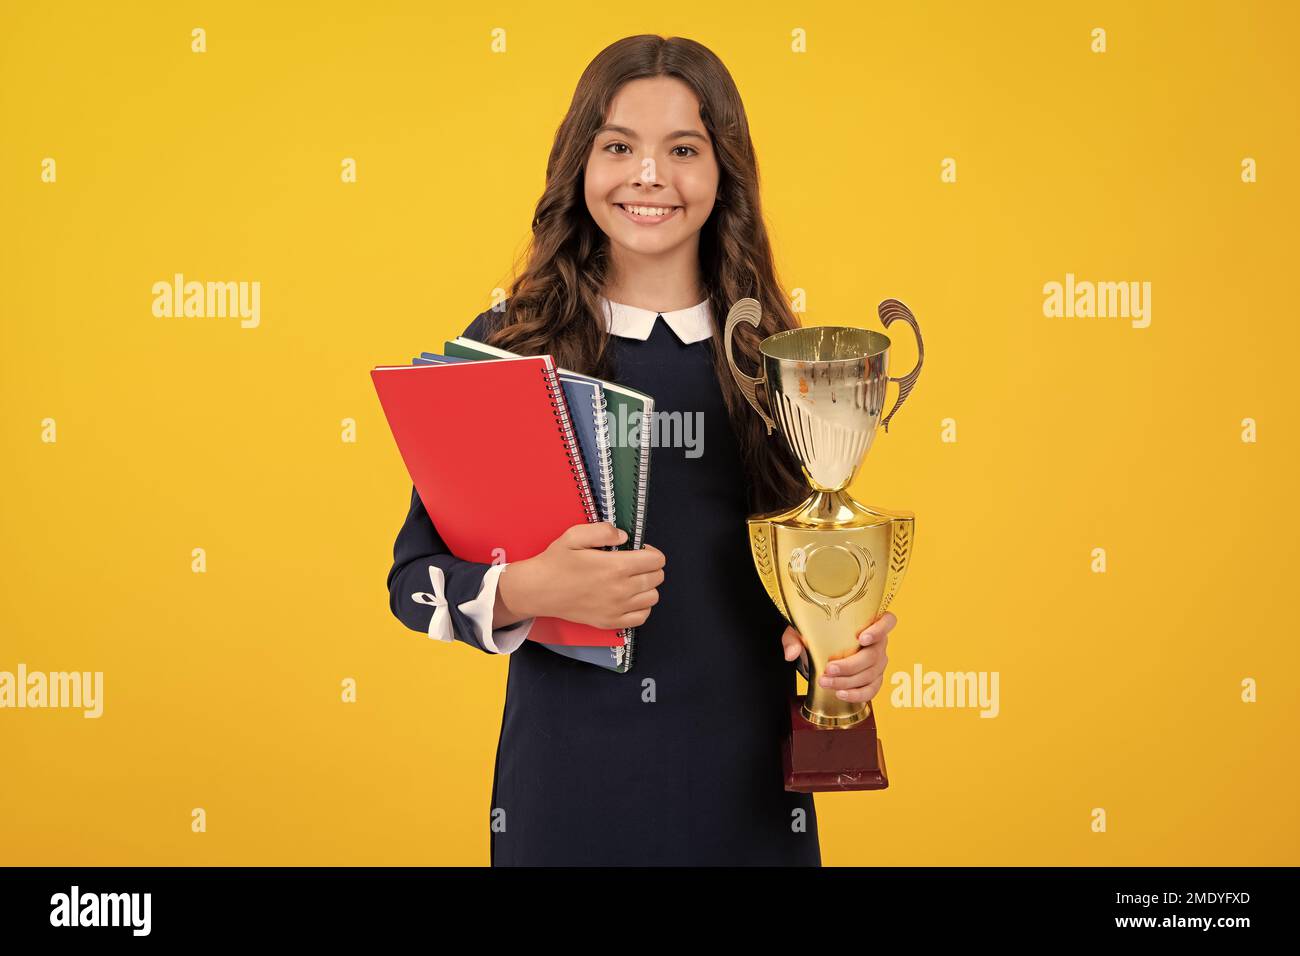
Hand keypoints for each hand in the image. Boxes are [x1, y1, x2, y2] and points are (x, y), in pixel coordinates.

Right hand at [498, 522, 664, 630]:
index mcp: (616, 567)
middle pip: (657, 578)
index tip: (640, 550)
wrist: (538, 591)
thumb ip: (603, 531)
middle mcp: (621, 590)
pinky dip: (641, 607)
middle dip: (650, 567)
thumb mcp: (574, 535)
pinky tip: (629, 598)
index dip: (651, 552)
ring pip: (653, 598)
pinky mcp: (610, 622)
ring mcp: (616, 609)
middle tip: (635, 563)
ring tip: (632, 580)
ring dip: (647, 587)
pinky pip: (642, 617)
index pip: (656, 561)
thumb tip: (623, 536)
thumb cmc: (555, 563)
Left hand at [780, 612, 895, 702]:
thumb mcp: (801, 631)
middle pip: (874, 655)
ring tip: (827, 683)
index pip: (888, 621)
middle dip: (851, 665)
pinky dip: (857, 694)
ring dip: (848, 681)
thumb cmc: (815, 635)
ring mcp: (878, 662)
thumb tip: (791, 653)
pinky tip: (841, 694)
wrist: (817, 650)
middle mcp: (878, 643)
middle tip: (829, 669)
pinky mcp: (873, 679)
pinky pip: (872, 690)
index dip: (880, 629)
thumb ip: (794, 639)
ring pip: (871, 674)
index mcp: (868, 623)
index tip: (862, 637)